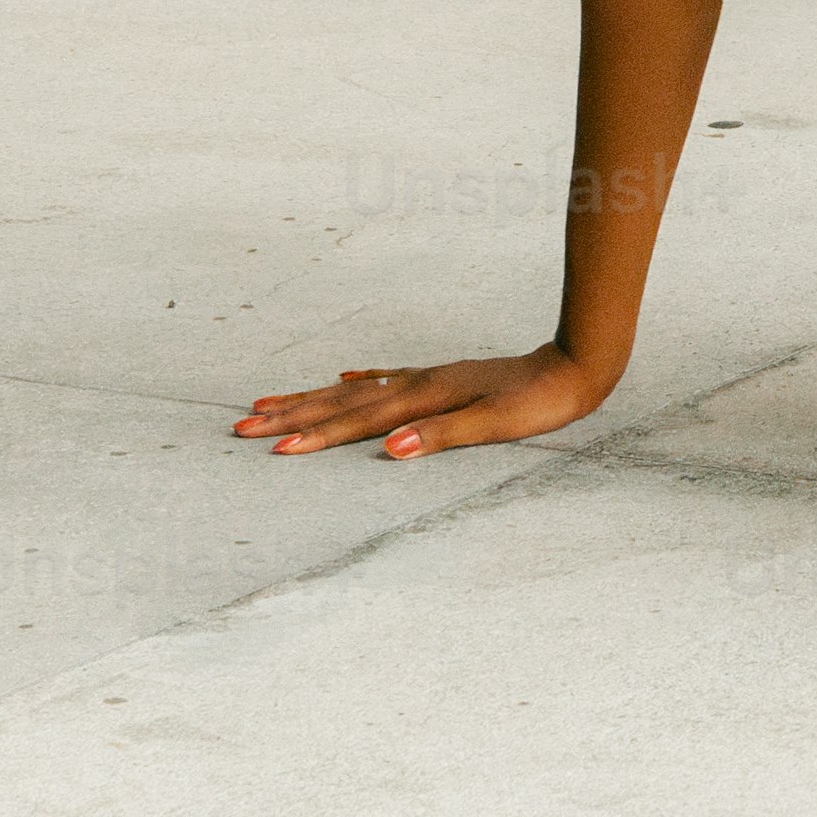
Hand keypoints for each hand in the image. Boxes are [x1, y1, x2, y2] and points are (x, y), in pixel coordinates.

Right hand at [232, 345, 611, 461]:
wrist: (574, 366)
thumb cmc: (539, 403)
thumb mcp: (495, 425)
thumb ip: (442, 436)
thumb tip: (390, 449)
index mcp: (424, 398)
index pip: (357, 422)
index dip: (315, 436)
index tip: (273, 447)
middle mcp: (416, 384)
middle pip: (341, 401)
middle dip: (291, 415)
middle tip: (242, 426)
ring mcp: (425, 378)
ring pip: (353, 390)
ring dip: (310, 398)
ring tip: (269, 402)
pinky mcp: (440, 378)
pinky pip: (382, 380)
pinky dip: (355, 383)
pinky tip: (342, 380)